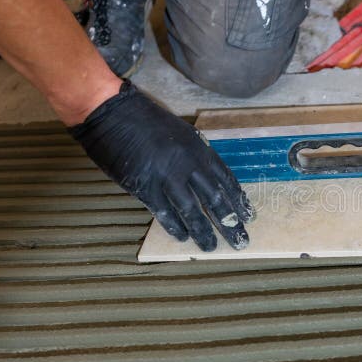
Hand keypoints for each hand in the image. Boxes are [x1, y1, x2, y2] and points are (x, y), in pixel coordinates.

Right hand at [69, 80, 254, 251]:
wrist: (113, 113)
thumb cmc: (146, 121)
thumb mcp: (181, 133)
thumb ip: (195, 156)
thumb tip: (206, 178)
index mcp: (200, 150)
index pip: (226, 180)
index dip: (238, 200)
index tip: (248, 215)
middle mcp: (188, 165)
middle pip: (215, 200)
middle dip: (230, 223)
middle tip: (241, 240)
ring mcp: (166, 177)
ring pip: (192, 211)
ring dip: (203, 232)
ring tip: (212, 247)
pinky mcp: (145, 187)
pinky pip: (164, 212)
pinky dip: (175, 227)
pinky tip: (183, 238)